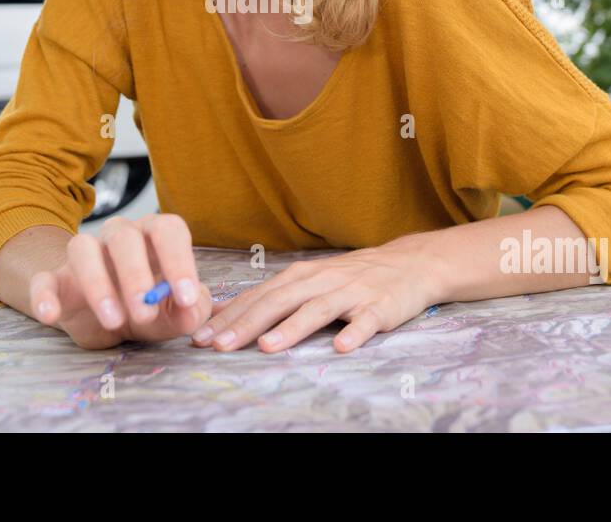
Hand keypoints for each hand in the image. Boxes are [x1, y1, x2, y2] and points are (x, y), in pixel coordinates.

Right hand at [29, 214, 213, 349]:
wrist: (115, 321)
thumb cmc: (156, 307)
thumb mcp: (178, 313)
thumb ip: (191, 310)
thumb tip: (190, 306)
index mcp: (155, 235)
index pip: (169, 229)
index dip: (179, 260)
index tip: (186, 297)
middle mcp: (120, 236)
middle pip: (125, 238)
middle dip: (136, 276)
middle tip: (145, 313)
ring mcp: (86, 254)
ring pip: (83, 248)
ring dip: (98, 284)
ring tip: (113, 320)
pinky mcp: (58, 279)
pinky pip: (44, 279)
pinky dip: (43, 295)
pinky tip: (50, 315)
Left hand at [190, 235, 439, 353]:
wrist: (410, 263)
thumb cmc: (351, 277)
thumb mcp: (309, 280)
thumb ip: (271, 297)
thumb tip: (221, 314)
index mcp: (301, 276)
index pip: (258, 297)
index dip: (228, 317)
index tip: (200, 337)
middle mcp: (322, 280)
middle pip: (279, 301)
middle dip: (247, 324)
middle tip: (220, 346)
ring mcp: (352, 293)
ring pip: (318, 310)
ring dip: (291, 328)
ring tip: (268, 347)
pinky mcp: (380, 306)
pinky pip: (366, 321)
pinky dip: (354, 332)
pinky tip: (341, 348)